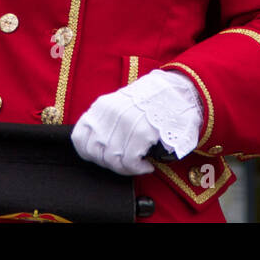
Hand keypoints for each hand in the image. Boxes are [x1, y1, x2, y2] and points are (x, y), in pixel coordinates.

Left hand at [71, 69, 202, 175]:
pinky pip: (130, 161)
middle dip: (109, 164)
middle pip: (96, 153)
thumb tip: (96, 148)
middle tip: (124, 163)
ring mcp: (125, 121)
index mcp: (102, 106)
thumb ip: (106, 122)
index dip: (89, 154)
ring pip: (112, 160)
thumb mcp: (121, 104)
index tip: (104, 158)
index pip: (79, 138)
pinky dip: (137, 168)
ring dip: (125, 168)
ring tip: (137, 164)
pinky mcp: (142, 131)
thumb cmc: (152, 102)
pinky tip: (146, 165)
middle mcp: (110, 113)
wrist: (181, 91)